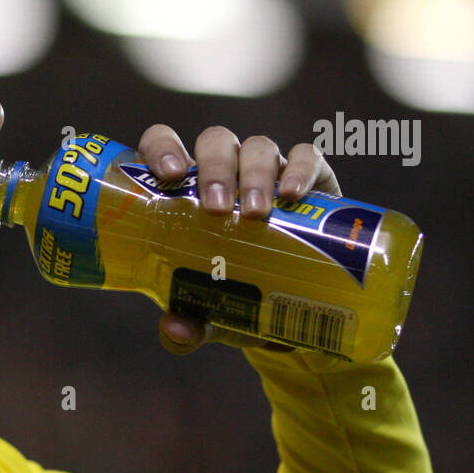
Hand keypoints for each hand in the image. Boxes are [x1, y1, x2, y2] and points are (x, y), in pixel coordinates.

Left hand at [135, 124, 342, 355]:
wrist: (301, 305)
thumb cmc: (241, 294)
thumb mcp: (213, 314)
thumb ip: (190, 324)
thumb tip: (175, 330)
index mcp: (186, 190)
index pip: (163, 145)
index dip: (162, 148)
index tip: (170, 174)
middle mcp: (226, 171)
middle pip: (215, 142)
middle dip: (214, 168)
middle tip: (217, 208)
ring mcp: (268, 171)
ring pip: (257, 147)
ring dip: (254, 174)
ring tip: (256, 214)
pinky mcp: (311, 178)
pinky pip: (307, 156)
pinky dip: (300, 169)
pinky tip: (294, 196)